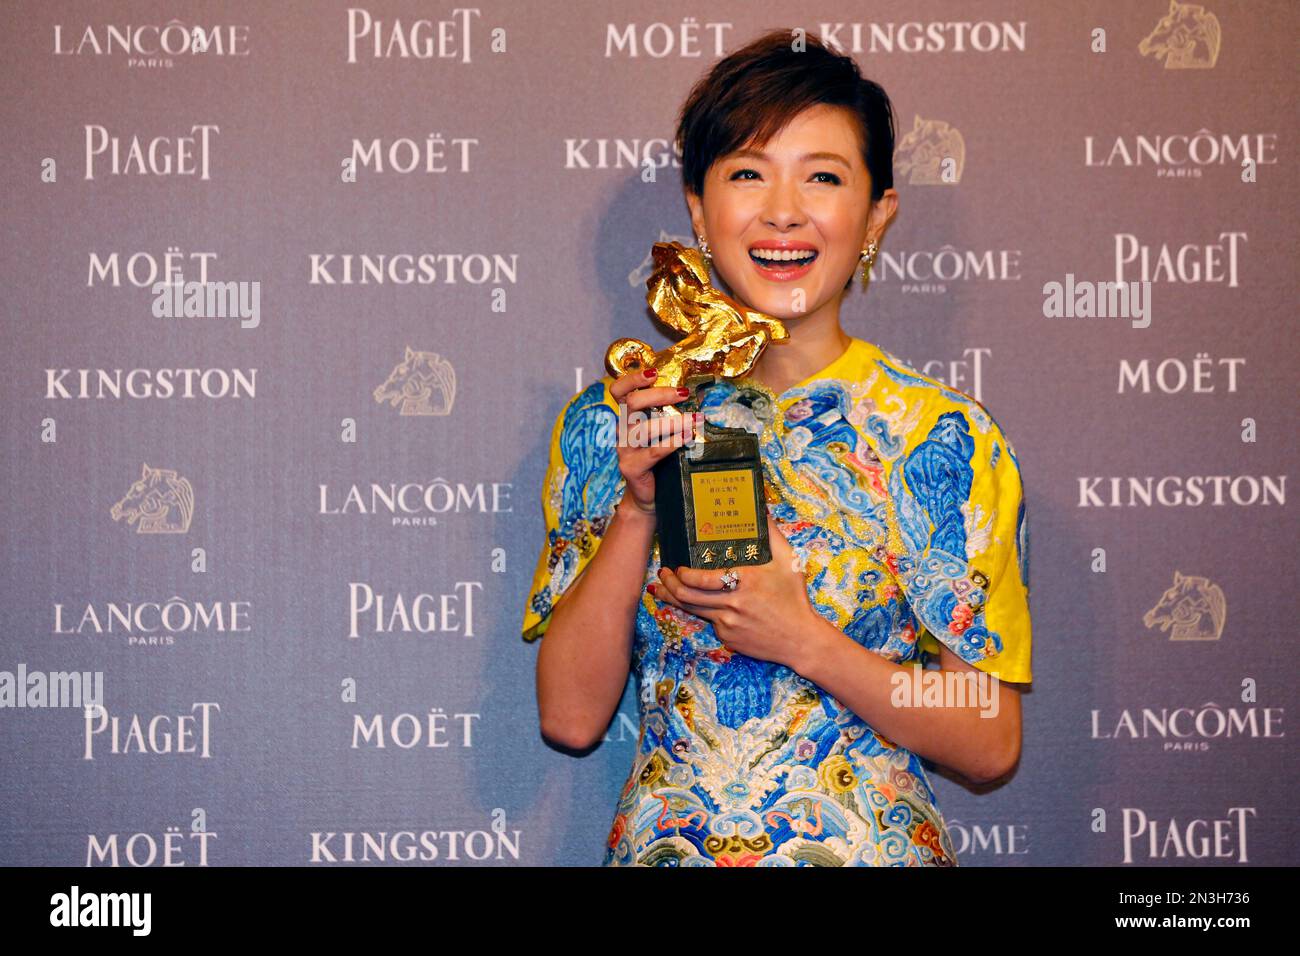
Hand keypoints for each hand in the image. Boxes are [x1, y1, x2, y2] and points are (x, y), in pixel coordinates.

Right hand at [608, 367, 701, 512]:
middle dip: (660, 394)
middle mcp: (622, 431)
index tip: (653, 373)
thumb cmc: (656, 461)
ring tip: (694, 419)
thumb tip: (692, 394)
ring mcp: (624, 450)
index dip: (632, 379)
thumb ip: (665, 415)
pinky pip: (653, 452)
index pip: (619, 392)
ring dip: (673, 421)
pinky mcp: (631, 467)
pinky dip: (672, 442)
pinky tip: (687, 437)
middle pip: (632, 403)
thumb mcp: (658, 434)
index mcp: (626, 418)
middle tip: (684, 393)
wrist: (646, 496)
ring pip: (644, 428)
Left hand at [651, 514, 821, 669]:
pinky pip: (709, 622)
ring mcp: (728, 624)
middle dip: (669, 584)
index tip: (677, 567)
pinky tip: (697, 603)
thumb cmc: (794, 598)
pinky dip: (701, 611)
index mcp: (745, 582)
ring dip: (673, 598)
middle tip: (664, 574)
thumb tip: (759, 507)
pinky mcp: (728, 638)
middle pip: (688, 597)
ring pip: (692, 610)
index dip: (683, 574)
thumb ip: (772, 533)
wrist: (800, 640)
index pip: (701, 579)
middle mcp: (733, 604)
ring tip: (664, 588)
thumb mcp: (788, 561)